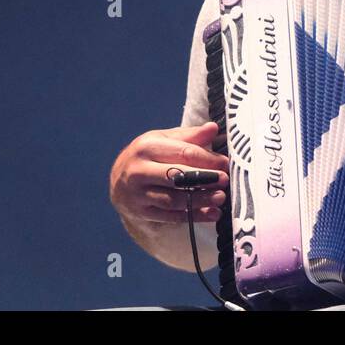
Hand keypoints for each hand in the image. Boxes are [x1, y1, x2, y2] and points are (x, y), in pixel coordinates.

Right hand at [109, 122, 229, 224]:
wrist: (118, 181)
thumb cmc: (148, 156)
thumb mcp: (164, 140)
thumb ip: (190, 136)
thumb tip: (213, 128)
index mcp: (146, 147)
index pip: (182, 153)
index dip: (207, 159)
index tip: (226, 163)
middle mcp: (139, 171)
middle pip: (177, 176)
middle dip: (204, 178)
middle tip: (225, 180)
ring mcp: (139, 194)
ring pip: (174, 199)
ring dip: (200, 200)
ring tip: (221, 198)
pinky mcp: (142, 213)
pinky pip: (172, 217)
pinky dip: (194, 216)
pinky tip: (212, 214)